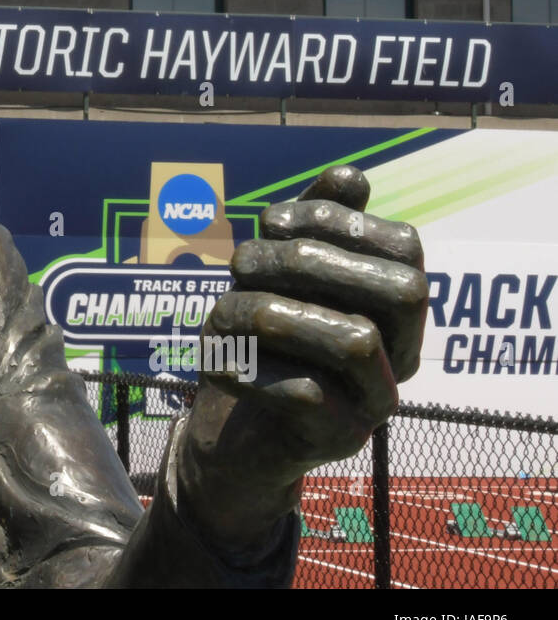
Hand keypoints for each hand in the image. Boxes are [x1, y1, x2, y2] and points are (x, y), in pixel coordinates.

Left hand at [174, 165, 427, 558]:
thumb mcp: (277, 276)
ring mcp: (376, 404)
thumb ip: (313, 226)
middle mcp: (403, 356)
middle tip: (239, 262)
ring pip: (355, 342)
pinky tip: (215, 359)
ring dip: (270, 313)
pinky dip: (250, 369)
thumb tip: (352, 177)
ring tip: (219, 311)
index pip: (405, 246)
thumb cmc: (260, 344)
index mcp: (393, 308)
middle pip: (401, 291)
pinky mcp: (337, 442)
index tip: (272, 221)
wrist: (233, 437)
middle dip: (308, 262)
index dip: (339, 220)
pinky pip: (307, 395)